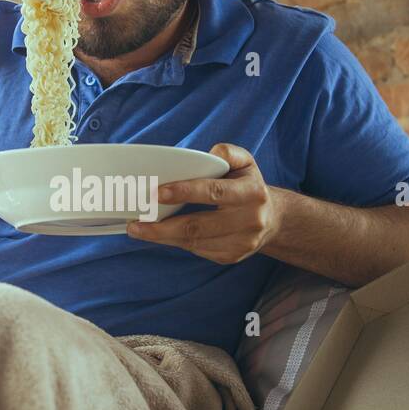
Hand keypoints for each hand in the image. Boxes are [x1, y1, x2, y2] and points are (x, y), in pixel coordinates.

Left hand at [125, 143, 278, 263]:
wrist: (273, 220)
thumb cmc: (248, 185)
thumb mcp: (246, 162)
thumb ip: (228, 153)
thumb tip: (206, 155)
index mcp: (251, 193)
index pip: (214, 192)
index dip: (185, 192)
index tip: (157, 193)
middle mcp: (249, 221)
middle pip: (198, 226)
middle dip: (162, 227)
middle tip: (135, 223)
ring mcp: (241, 243)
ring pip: (194, 242)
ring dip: (162, 237)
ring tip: (138, 230)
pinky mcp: (231, 256)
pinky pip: (197, 250)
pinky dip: (176, 243)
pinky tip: (160, 235)